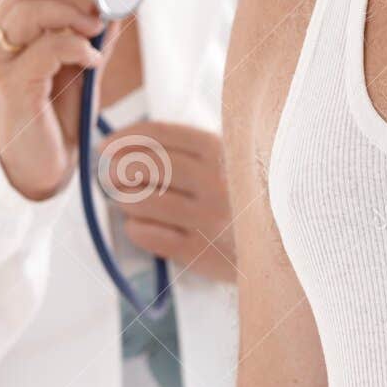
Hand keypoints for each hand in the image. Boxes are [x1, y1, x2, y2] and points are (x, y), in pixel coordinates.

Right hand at [0, 0, 121, 200]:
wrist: (41, 168)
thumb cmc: (57, 116)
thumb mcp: (81, 67)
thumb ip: (93, 36)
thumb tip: (119, 1)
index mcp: (8, 33)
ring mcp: (0, 66)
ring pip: (29, 13)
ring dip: (71, 12)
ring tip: (97, 27)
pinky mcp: (12, 90)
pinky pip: (43, 52)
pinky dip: (75, 47)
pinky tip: (92, 60)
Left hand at [98, 122, 236, 282]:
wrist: (280, 248)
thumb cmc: (245, 199)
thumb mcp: (233, 161)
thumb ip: (191, 150)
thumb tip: (129, 145)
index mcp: (222, 150)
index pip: (160, 134)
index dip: (125, 137)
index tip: (106, 145)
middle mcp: (216, 181)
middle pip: (147, 166)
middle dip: (117, 169)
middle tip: (109, 176)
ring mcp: (208, 218)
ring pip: (143, 201)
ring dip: (123, 200)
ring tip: (123, 201)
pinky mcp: (201, 252)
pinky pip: (150, 236)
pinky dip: (135, 228)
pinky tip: (138, 225)